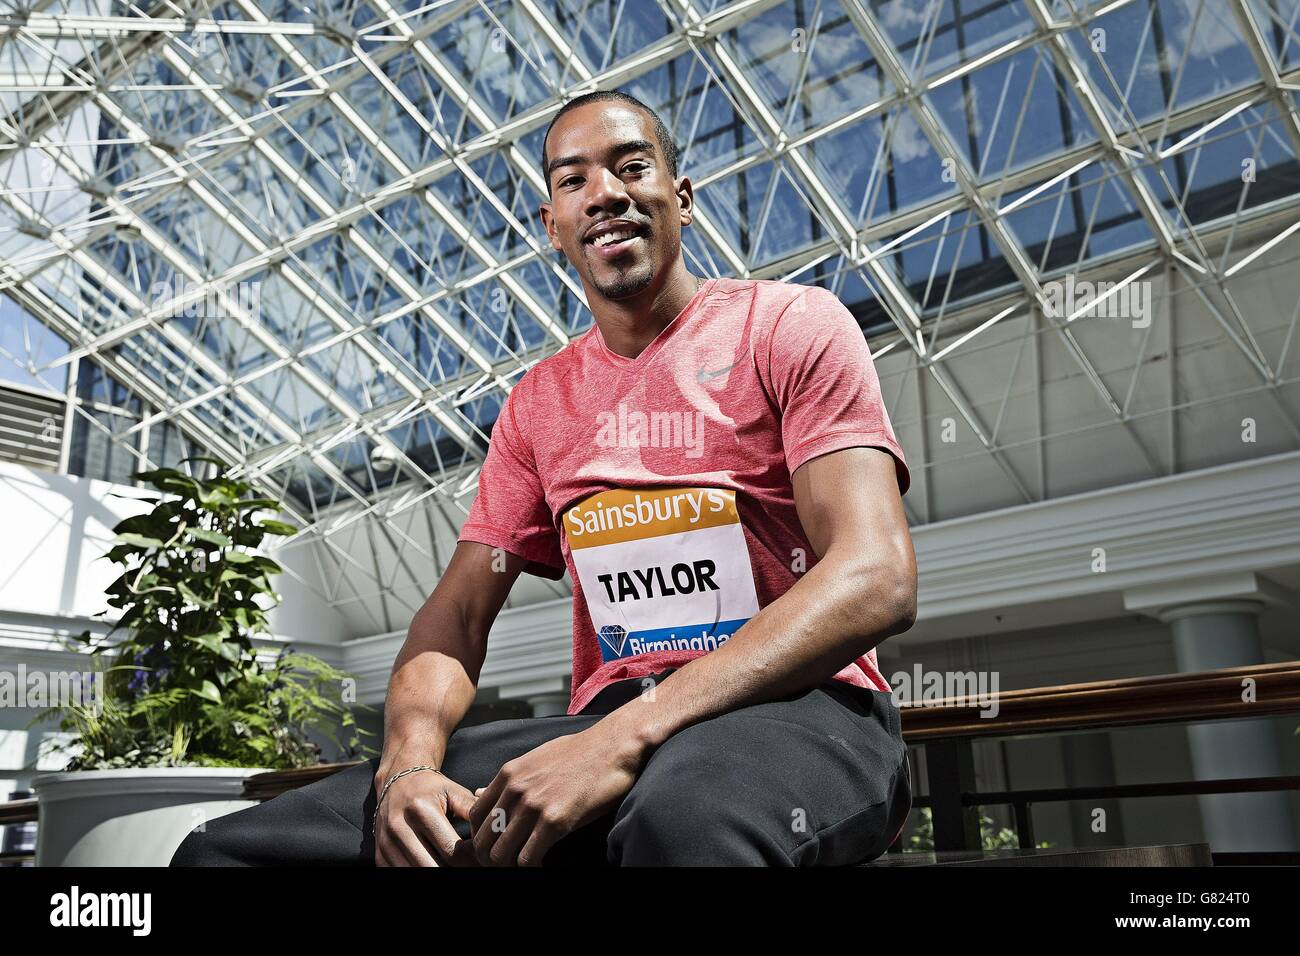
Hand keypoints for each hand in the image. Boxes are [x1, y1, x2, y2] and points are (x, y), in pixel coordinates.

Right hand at [373, 765, 478, 866]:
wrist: (396, 781)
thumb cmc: (431, 788)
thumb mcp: (454, 792)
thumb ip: (474, 809)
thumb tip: (497, 829)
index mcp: (421, 811)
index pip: (452, 851)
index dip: (473, 860)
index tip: (485, 860)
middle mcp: (399, 828)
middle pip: (435, 868)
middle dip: (458, 872)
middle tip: (476, 868)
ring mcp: (386, 845)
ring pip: (418, 874)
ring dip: (441, 875)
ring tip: (458, 868)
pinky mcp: (379, 856)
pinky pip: (402, 875)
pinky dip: (421, 874)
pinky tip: (437, 865)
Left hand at [467, 723, 642, 865]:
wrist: (614, 745)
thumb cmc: (580, 752)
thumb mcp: (537, 758)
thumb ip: (509, 779)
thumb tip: (479, 792)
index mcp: (509, 774)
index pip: (475, 816)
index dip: (482, 837)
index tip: (498, 845)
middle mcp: (515, 790)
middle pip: (483, 840)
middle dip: (492, 857)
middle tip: (510, 862)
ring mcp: (534, 805)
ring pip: (501, 854)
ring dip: (511, 865)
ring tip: (528, 863)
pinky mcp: (555, 821)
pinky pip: (527, 859)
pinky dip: (532, 867)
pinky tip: (544, 863)